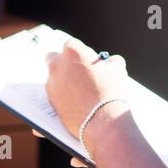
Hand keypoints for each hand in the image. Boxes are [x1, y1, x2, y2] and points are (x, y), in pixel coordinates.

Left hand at [44, 39, 127, 153]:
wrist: (103, 122)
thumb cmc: (111, 92)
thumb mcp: (118, 69)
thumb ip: (111, 61)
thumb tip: (111, 62)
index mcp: (72, 51)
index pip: (73, 45)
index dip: (83, 54)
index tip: (89, 61)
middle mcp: (56, 65)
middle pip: (55, 58)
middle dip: (66, 63)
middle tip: (80, 73)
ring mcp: (51, 84)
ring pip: (54, 78)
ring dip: (64, 81)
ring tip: (81, 92)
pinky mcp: (50, 102)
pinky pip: (55, 96)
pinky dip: (62, 97)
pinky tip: (76, 103)